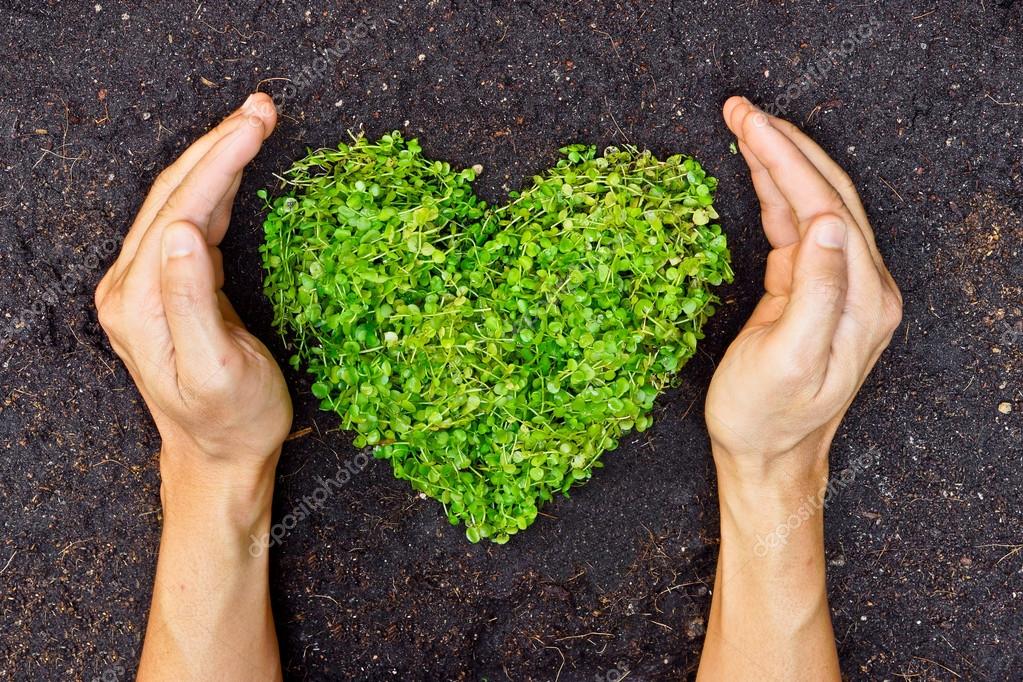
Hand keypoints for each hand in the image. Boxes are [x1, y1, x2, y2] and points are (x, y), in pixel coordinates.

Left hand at [96, 94, 287, 680]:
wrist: (215, 457)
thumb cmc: (232, 420)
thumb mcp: (220, 368)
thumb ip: (193, 301)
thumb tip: (185, 231)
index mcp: (141, 302)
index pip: (181, 208)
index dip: (220, 160)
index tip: (259, 124)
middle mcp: (129, 287)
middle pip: (172, 194)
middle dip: (218, 144)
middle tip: (263, 109)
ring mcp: (140, 287)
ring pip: (176, 201)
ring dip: (215, 158)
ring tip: (256, 124)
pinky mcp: (161, 290)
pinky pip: (184, 222)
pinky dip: (213, 188)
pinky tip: (235, 170)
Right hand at [697, 96, 900, 681]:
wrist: (769, 458)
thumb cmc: (767, 418)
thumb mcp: (787, 362)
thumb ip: (814, 293)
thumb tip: (823, 224)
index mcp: (860, 297)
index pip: (824, 204)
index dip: (784, 157)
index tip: (745, 121)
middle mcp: (862, 285)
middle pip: (826, 192)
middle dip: (783, 144)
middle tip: (739, 109)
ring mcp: (841, 287)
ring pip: (814, 203)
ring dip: (780, 161)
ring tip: (743, 126)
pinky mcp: (814, 292)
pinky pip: (799, 227)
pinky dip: (778, 192)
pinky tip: (759, 173)